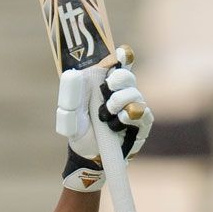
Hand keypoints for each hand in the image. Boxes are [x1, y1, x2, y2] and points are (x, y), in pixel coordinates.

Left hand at [57, 46, 153, 190]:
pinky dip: (128, 116)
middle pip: (126, 75)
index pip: (118, 63)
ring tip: (105, 118)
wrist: (89, 157)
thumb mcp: (69, 116)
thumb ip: (70, 95)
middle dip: (116, 81)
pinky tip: (118, 123)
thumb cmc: (81, 132)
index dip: (122, 56)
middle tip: (105, 90)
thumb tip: (75, 74)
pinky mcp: (142, 122)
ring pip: (134, 94)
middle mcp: (121, 92)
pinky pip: (142, 112)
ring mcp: (133, 105)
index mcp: (104, 84)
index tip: (121, 54)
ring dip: (117, 104)